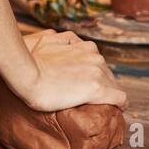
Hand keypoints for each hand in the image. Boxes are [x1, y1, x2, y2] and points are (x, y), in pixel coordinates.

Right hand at [11, 29, 126, 112]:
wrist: (28, 76)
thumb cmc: (32, 61)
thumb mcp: (49, 39)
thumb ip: (64, 39)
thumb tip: (71, 41)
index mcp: (86, 47)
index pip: (99, 63)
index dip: (95, 76)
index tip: (90, 85)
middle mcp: (95, 57)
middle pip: (108, 75)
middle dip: (103, 85)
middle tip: (93, 98)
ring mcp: (97, 73)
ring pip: (114, 86)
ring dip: (110, 94)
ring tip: (105, 106)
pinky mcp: (97, 90)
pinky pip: (120, 98)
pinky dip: (120, 104)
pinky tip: (118, 109)